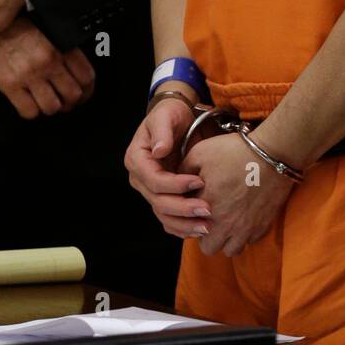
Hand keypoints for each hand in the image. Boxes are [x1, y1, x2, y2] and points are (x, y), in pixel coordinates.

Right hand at [0, 17, 94, 118]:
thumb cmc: (19, 28)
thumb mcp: (50, 31)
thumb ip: (66, 49)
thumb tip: (77, 72)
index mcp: (62, 46)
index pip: (87, 77)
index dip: (87, 92)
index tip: (82, 95)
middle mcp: (48, 61)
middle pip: (73, 95)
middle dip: (70, 103)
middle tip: (64, 103)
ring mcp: (29, 74)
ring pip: (52, 107)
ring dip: (50, 108)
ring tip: (45, 102)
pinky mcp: (9, 85)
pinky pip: (29, 111)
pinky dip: (31, 112)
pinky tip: (29, 103)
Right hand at [125, 99, 212, 238]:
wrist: (175, 119)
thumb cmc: (169, 114)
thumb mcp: (166, 116)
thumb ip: (162, 132)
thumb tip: (159, 151)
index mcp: (136, 159)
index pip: (154, 180)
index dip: (175, 185)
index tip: (199, 182)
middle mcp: (140, 178)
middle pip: (158, 201)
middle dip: (183, 208)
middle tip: (207, 209)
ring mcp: (150, 189)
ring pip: (163, 214)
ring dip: (184, 223)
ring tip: (206, 226)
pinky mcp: (161, 195)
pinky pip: (167, 217)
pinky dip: (181, 227)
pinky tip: (197, 230)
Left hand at [181, 131, 293, 257]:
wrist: (272, 153)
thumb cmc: (234, 151)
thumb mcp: (200, 153)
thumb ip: (183, 170)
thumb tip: (178, 182)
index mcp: (205, 209)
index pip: (189, 229)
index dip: (191, 219)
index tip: (198, 206)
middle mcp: (225, 224)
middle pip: (209, 248)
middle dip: (208, 236)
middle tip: (212, 217)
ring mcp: (246, 228)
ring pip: (232, 250)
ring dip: (228, 239)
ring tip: (230, 220)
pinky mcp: (264, 225)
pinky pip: (251, 241)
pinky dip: (247, 233)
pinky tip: (246, 216)